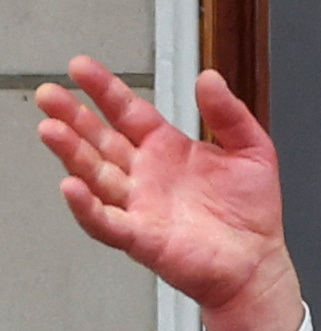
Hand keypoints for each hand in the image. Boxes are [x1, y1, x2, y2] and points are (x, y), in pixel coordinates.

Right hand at [36, 56, 302, 330]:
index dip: (105, 90)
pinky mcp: (141, 237)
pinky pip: (105, 221)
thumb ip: (229, 114)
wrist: (258, 263)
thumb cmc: (252, 214)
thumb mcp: (252, 151)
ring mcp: (139, 205)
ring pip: (95, 175)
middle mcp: (146, 175)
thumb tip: (210, 78)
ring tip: (52, 130)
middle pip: (100, 140)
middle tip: (50, 95)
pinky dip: (87, 207)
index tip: (81, 68)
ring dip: (71, 153)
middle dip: (73, 117)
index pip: (128, 112)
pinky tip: (72, 187)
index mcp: (167, 149)